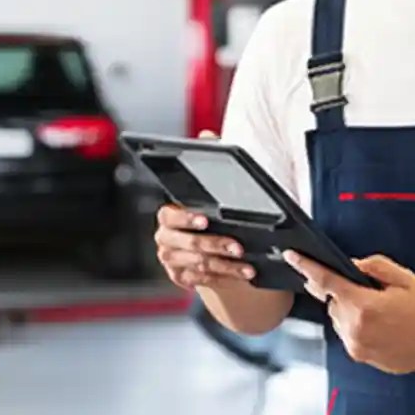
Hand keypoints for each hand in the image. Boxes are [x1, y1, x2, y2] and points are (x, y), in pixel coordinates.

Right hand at [153, 130, 254, 289]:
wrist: (215, 249)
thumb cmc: (216, 214)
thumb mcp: (215, 188)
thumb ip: (210, 161)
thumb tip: (207, 134)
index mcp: (169, 214)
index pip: (170, 215)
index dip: (186, 218)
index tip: (206, 220)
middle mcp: (165, 237)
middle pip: (187, 243)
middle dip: (214, 244)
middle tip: (239, 246)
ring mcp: (172, 260)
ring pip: (198, 264)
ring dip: (225, 265)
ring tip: (248, 263)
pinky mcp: (181, 278)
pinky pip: (202, 280)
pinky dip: (225, 277)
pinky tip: (244, 273)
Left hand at [285, 251, 414, 374]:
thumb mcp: (403, 278)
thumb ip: (374, 266)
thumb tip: (352, 265)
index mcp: (364, 306)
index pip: (326, 281)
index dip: (306, 266)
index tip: (293, 256)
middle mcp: (355, 328)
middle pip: (332, 300)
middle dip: (344, 292)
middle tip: (370, 292)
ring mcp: (355, 344)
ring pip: (337, 317)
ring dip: (348, 309)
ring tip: (378, 311)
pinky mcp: (358, 354)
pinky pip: (346, 332)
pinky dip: (354, 324)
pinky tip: (377, 323)